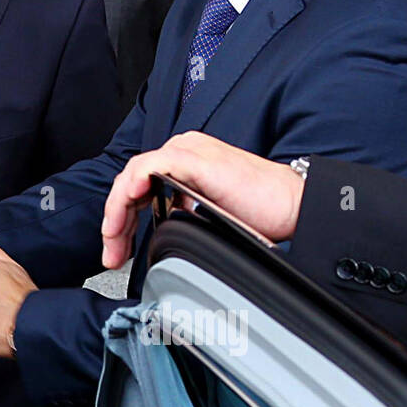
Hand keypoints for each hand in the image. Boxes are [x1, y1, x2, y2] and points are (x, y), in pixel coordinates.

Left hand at [100, 131, 304, 268]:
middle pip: (131, 182)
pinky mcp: (198, 159)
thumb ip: (178, 218)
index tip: (118, 251)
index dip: (121, 219)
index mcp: (184, 163)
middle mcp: (183, 152)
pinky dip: (135, 185)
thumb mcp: (205, 217)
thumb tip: (154, 240)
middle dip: (115, 221)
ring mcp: (190, 152)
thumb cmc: (260, 212)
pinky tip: (129, 205)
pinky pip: (153, 165)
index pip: (137, 186)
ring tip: (115, 239)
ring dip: (118, 209)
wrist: (294, 207)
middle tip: (112, 254)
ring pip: (134, 174)